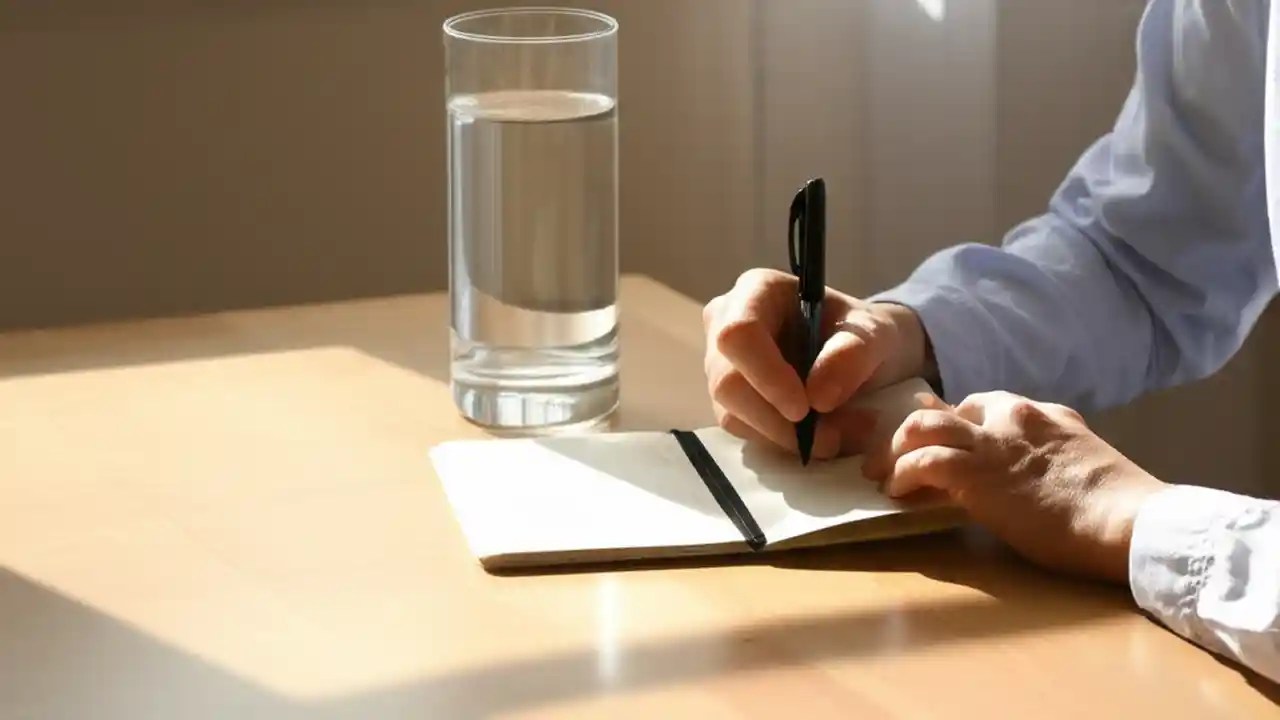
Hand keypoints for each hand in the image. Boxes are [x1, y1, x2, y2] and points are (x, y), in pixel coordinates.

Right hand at [702, 268, 933, 459]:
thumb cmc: (864, 333)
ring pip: (732, 412)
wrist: (863, 355)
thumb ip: (852, 356)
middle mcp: (726, 324)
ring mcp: (722, 364)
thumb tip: (817, 397)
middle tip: (831, 436)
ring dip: (785, 436)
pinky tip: (819, 436)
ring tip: (838, 435)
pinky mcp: (729, 399)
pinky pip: (743, 430)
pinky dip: (783, 442)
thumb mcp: (876, 335)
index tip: (803, 409)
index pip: (739, 334)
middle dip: (777, 418)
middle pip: (727, 380)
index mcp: (757, 291)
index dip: (765, 375)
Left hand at [863, 391, 1167, 582]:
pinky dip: (902, 475)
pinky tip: (897, 491)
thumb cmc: (1117, 510)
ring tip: (883, 472)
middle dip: (913, 433)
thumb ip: (1044, 461)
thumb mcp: (1077, 468)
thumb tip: (1017, 479)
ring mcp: (993, 442)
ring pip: (922, 424)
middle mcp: (1013, 417)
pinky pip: (921, 462)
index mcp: (1042, 415)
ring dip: (895, 449)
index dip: (952, 424)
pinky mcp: (977, 472)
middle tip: (894, 458)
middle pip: (945, 409)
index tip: (935, 444)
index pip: (980, 405)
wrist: (1131, 520)